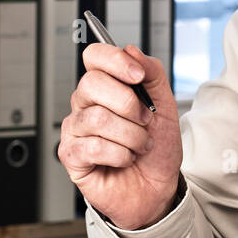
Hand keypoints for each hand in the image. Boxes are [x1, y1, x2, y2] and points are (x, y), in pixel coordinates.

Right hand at [58, 43, 181, 229]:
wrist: (157, 187)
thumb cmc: (156, 149)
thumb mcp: (166, 106)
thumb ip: (153, 74)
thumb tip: (132, 50)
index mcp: (106, 87)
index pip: (94, 56)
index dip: (115, 61)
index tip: (137, 76)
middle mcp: (86, 104)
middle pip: (92, 83)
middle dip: (128, 105)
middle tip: (144, 121)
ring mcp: (76, 129)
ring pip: (98, 118)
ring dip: (131, 136)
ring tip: (138, 146)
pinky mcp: (71, 155)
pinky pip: (94, 146)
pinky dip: (120, 155)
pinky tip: (124, 159)